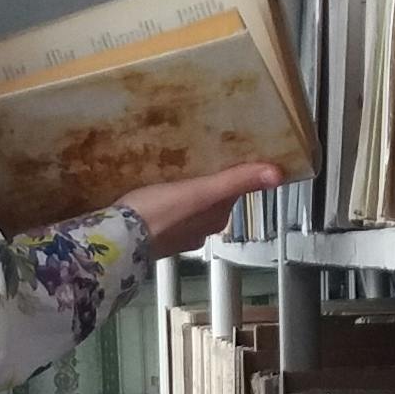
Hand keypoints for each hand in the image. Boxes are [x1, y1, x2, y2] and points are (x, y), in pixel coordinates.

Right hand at [123, 160, 287, 259]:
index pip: (232, 192)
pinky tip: (157, 192)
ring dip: (189, 193)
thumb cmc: (159, 214)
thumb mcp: (203, 191)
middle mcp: (199, 230)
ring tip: (180, 171)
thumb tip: (277, 174)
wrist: (117, 239)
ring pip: (190, 208)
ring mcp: (176, 234)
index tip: (230, 154)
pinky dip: (168, 202)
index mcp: (214, 219)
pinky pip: (167, 213)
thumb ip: (237, 180)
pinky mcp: (152, 233)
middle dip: (210, 182)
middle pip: (212, 201)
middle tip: (203, 158)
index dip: (233, 173)